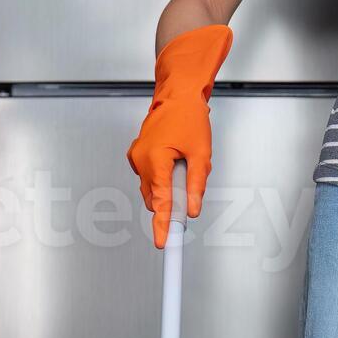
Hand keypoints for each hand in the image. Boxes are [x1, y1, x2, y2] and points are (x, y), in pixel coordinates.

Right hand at [128, 24, 231, 246]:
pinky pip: (150, 177)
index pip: (160, 202)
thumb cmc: (189, 117)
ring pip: (153, 189)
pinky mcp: (138, 156)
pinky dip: (162, 177)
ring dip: (168, 188)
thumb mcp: (201, 153)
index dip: (163, 226)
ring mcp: (136, 158)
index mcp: (154, 160)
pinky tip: (175, 161)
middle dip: (172, 203)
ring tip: (185, 165)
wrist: (177, 93)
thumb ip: (196, 184)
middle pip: (156, 198)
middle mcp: (140, 161)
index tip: (164, 244)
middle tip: (190, 196)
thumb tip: (192, 209)